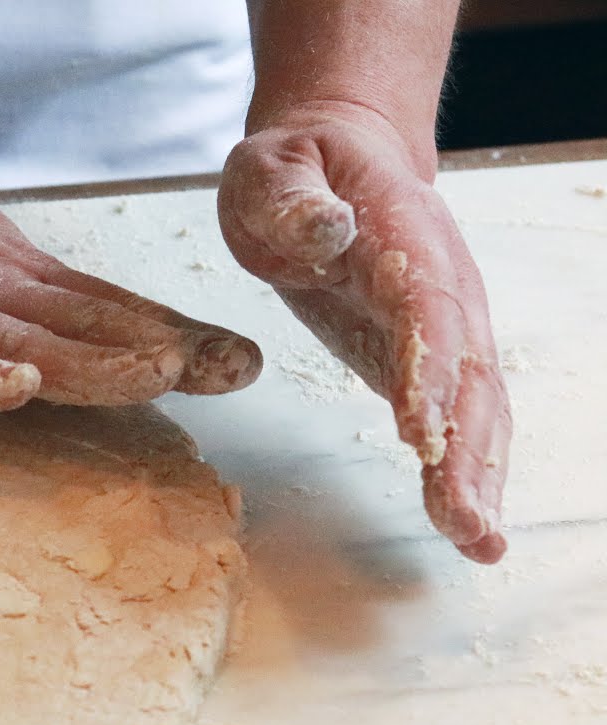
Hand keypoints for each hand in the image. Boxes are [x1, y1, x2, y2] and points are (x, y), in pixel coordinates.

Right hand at [0, 156, 261, 414]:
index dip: (169, 331)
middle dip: (162, 348)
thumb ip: (17, 293)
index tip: (235, 359)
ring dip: (91, 357)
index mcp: (3, 270)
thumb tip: (89, 328)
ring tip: (155, 373)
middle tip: (233, 370)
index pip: (101, 304)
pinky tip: (9, 388)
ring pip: (21, 337)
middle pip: (83, 322)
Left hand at [219, 103, 510, 563]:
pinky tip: (466, 524)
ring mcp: (443, 327)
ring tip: (478, 541)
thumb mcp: (272, 167)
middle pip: (466, 375)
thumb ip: (293, 199)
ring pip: (474, 407)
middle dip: (468, 452)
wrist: (338, 157)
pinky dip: (463, 471)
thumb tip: (328, 229)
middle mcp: (444, 289)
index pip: (427, 310)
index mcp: (407, 238)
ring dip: (478, 476)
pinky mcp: (423, 358)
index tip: (424, 433)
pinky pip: (455, 419)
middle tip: (464, 521)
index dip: (429, 372)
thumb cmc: (299, 166)